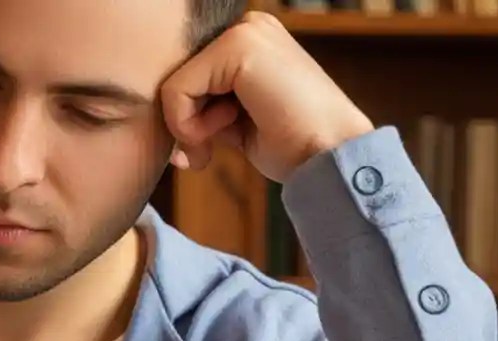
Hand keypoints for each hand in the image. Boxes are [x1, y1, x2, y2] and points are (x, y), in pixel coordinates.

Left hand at [161, 11, 374, 181]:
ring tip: (223, 139)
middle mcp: (246, 27)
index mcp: (247, 42)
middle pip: (176, 80)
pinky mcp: (238, 47)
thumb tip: (167, 135)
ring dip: (189, 128)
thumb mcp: (234, 119)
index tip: (203, 148)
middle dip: (183, 124)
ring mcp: (244, 32)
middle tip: (206, 152)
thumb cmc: (291, 143)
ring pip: (173, 86)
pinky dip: (190, 125)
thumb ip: (203, 109)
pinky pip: (177, 91)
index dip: (185, 118)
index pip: (184, 78)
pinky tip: (228, 128)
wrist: (330, 154)